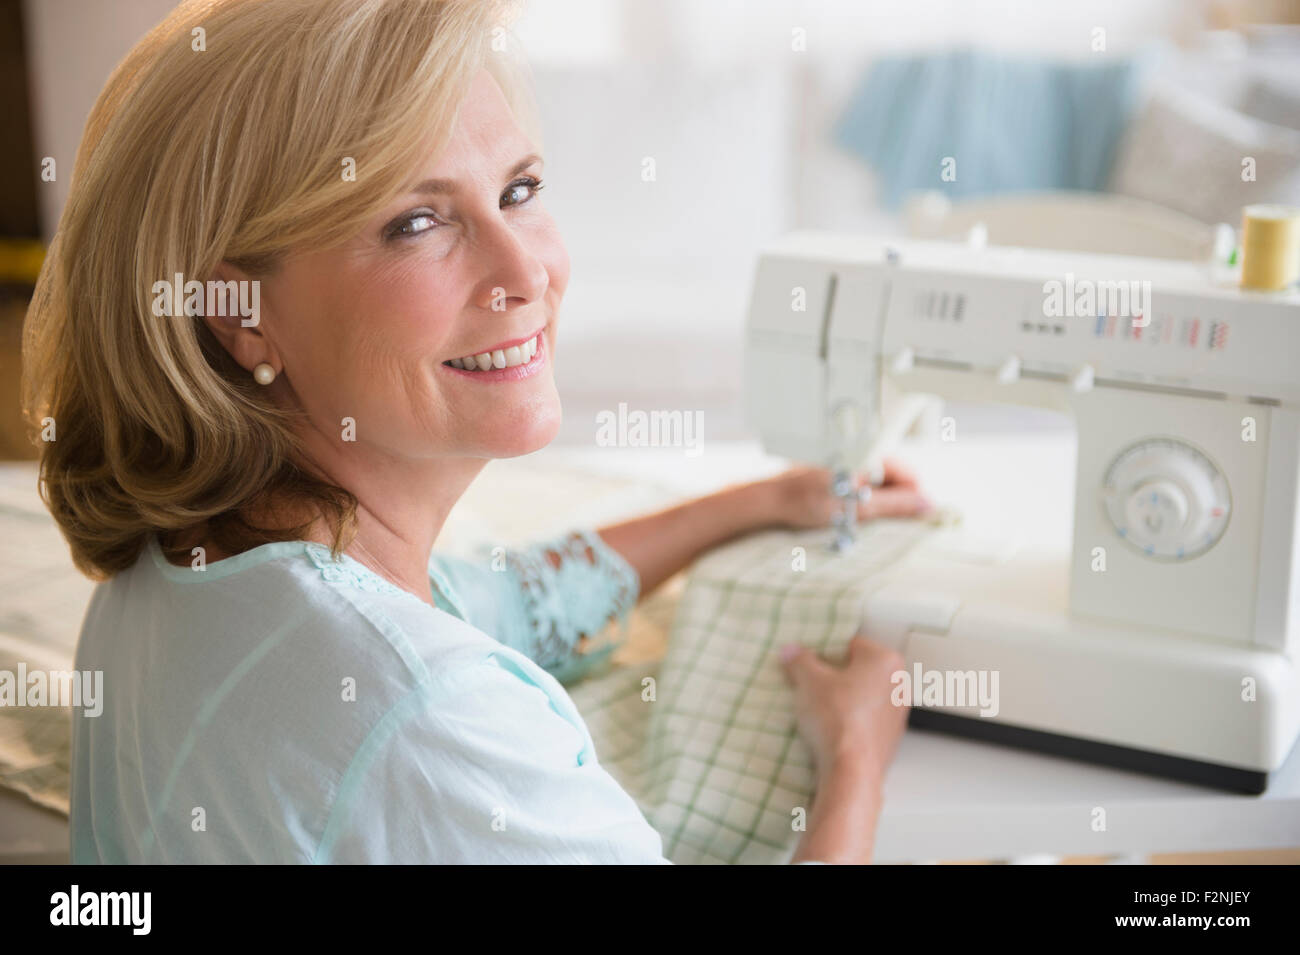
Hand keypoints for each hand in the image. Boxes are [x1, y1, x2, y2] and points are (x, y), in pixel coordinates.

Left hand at [765, 458, 930, 530]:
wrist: (771, 500)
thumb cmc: (808, 502)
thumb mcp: (857, 508)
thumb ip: (895, 506)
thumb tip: (928, 505)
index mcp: (868, 454)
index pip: (909, 474)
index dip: (911, 498)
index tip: (906, 520)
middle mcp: (860, 450)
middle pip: (895, 477)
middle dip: (892, 500)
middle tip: (874, 520)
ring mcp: (848, 457)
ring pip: (878, 481)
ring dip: (875, 500)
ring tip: (857, 516)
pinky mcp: (837, 465)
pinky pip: (861, 479)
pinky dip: (861, 495)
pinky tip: (846, 508)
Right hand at [779, 635, 908, 778]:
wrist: (851, 771)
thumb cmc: (836, 719)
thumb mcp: (809, 682)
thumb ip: (799, 660)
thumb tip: (791, 652)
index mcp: (885, 660)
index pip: (850, 644)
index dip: (824, 654)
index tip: (809, 665)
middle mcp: (899, 684)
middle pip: (858, 670)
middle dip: (835, 677)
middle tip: (811, 686)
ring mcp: (897, 713)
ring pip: (863, 696)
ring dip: (843, 700)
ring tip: (819, 711)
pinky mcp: (891, 738)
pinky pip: (866, 720)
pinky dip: (850, 721)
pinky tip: (831, 730)